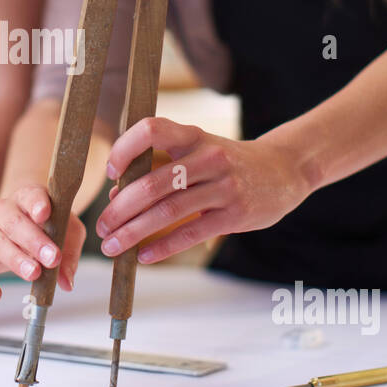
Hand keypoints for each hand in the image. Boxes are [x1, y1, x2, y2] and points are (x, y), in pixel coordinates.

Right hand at [0, 186, 84, 301]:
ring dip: (16, 260)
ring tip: (34, 274)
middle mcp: (4, 211)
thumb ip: (70, 253)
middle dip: (34, 241)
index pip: (31, 196)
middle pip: (15, 223)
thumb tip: (67, 282)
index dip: (37, 204)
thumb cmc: (51, 224)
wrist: (28, 223)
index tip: (44, 214)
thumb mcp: (69, 232)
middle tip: (51, 258)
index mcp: (27, 197)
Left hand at [96, 117, 313, 263]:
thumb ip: (162, 169)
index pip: (152, 130)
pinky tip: (144, 256)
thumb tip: (119, 197)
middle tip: (102, 228)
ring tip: (113, 246)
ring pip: (167, 211)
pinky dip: (162, 247)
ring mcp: (224, 186)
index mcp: (194, 136)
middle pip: (152, 183)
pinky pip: (190, 233)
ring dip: (133, 232)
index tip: (110, 173)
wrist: (284, 170)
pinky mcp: (235, 214)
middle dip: (120, 209)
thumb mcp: (199, 153)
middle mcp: (208, 157)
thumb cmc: (228, 163)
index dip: (125, 149)